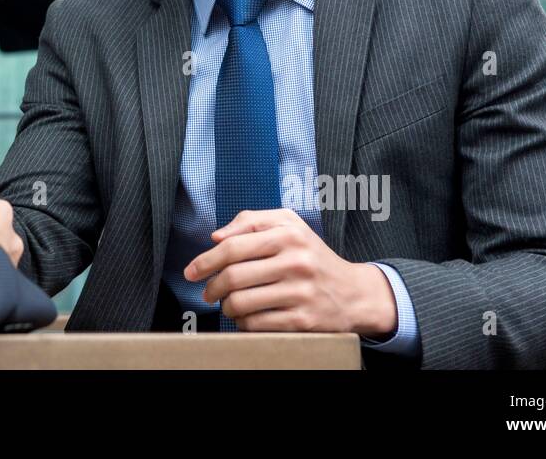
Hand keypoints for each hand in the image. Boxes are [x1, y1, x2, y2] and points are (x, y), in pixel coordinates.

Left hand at [183, 208, 396, 336]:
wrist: (354, 293)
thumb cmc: (311, 256)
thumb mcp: (289, 225)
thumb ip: (251, 221)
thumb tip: (215, 236)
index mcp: (288, 234)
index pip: (233, 247)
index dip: (205, 261)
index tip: (191, 272)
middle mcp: (295, 261)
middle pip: (233, 277)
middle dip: (212, 287)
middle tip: (208, 292)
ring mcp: (300, 292)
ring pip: (241, 303)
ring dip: (226, 307)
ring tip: (228, 305)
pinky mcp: (303, 320)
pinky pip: (256, 325)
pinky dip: (243, 324)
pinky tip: (246, 318)